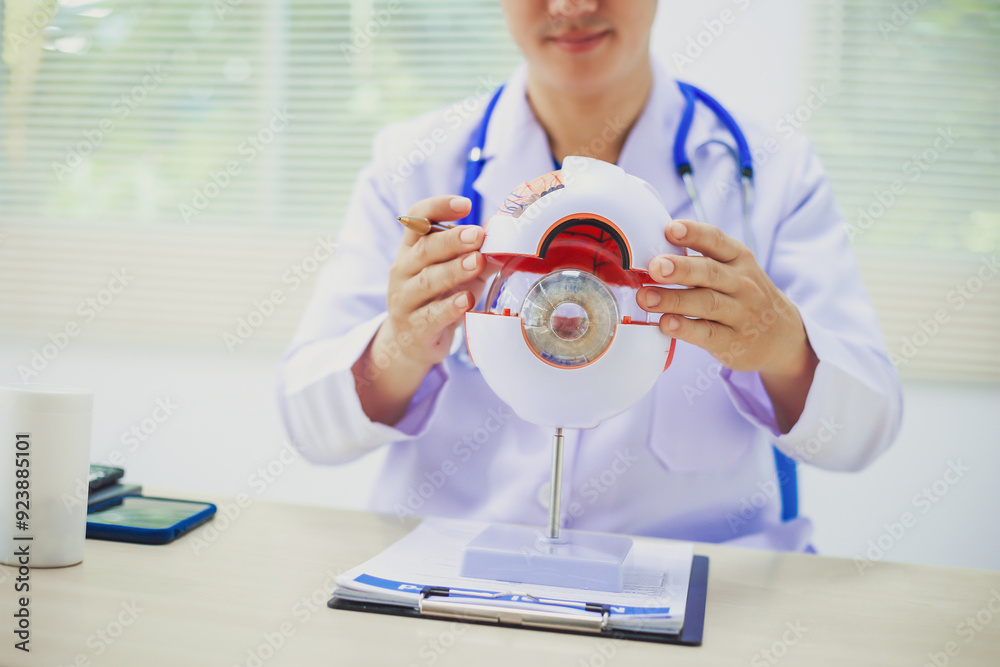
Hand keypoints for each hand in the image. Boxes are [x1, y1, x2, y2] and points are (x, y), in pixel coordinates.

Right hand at [355, 195, 492, 424]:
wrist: (410, 343)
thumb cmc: (437, 299)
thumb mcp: (457, 274)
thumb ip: (478, 255)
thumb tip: (506, 235)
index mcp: (411, 249)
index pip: (417, 219)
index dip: (438, 207)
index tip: (465, 204)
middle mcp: (403, 270)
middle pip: (425, 249)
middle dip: (452, 239)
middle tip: (477, 234)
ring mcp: (405, 300)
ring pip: (427, 281)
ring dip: (454, 270)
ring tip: (477, 262)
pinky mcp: (414, 328)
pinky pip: (431, 316)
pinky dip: (449, 307)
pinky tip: (467, 300)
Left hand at [637, 219, 817, 429]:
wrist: (782, 337)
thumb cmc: (742, 296)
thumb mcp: (733, 271)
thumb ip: (700, 261)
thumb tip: (652, 255)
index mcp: (738, 259)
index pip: (717, 241)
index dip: (694, 233)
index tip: (671, 229)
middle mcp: (742, 284)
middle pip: (710, 273)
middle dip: (681, 269)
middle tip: (654, 267)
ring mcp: (740, 314)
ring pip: (707, 303)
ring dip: (674, 300)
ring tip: (646, 297)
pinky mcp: (734, 342)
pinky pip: (709, 334)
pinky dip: (686, 329)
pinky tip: (665, 324)